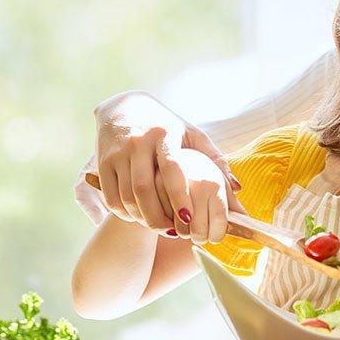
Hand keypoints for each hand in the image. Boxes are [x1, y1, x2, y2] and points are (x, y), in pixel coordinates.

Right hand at [94, 91, 238, 229]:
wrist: (123, 107)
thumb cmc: (166, 125)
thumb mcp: (192, 134)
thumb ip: (215, 160)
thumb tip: (238, 189)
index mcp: (164, 135)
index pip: (172, 169)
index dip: (179, 197)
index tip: (189, 219)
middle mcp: (138, 142)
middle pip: (144, 189)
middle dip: (158, 217)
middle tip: (174, 232)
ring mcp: (117, 153)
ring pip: (126, 196)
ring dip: (142, 218)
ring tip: (159, 227)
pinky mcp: (102, 163)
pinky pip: (111, 197)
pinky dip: (125, 214)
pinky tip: (139, 218)